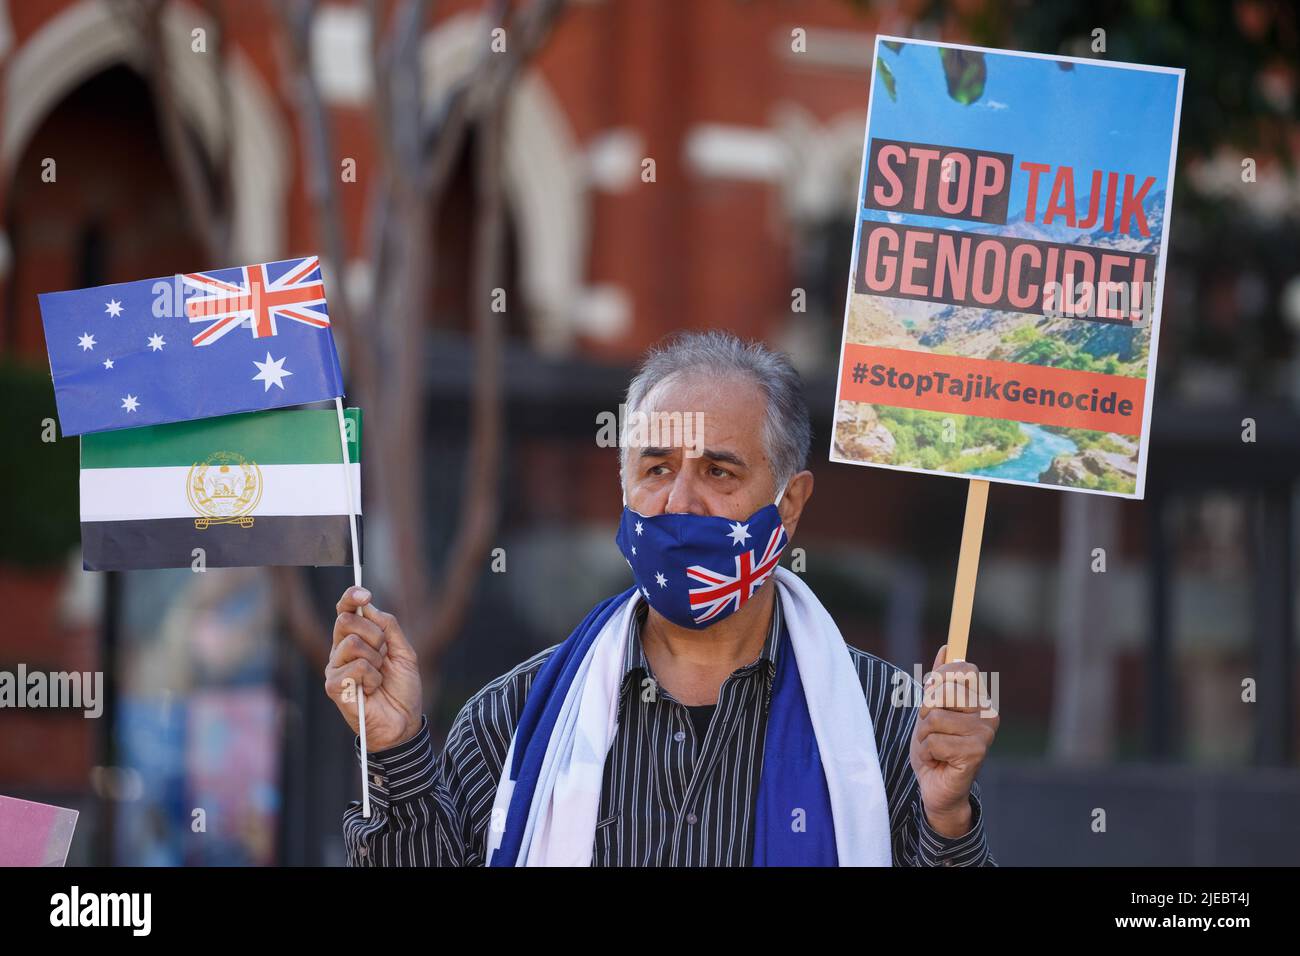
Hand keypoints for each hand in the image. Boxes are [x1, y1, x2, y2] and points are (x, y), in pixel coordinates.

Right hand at [324, 587, 423, 750]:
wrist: (403, 722)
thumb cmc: (402, 689)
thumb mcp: (404, 652)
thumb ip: (389, 627)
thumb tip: (369, 606)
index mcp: (356, 640)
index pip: (345, 611)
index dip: (351, 597)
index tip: (365, 594)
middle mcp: (340, 651)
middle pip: (346, 620)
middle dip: (374, 633)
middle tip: (384, 654)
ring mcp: (335, 669)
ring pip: (352, 643)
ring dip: (376, 660)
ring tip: (379, 677)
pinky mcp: (333, 686)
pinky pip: (355, 666)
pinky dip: (372, 677)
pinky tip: (372, 689)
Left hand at [909, 643, 998, 837]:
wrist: (935, 785)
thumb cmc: (934, 746)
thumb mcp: (930, 709)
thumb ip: (938, 680)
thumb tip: (948, 648)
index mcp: (980, 700)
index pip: (962, 669)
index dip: (939, 680)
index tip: (932, 699)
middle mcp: (988, 714)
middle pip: (944, 691)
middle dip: (925, 711)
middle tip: (931, 729)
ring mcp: (985, 734)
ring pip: (935, 717)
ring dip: (924, 735)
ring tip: (934, 747)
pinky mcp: (976, 753)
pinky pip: (935, 740)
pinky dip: (927, 752)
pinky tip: (938, 760)